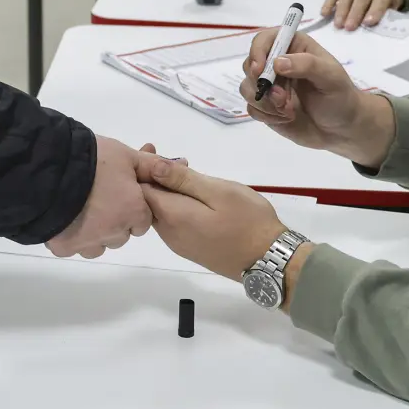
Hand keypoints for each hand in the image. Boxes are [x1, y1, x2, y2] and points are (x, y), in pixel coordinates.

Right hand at [46, 136, 157, 257]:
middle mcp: (114, 233)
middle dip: (114, 221)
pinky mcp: (64, 247)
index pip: (142, 221)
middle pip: (120, 235)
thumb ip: (149, 165)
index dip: (132, 207)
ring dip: (94, 233)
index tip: (118, 193)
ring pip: (98, 246)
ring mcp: (88, 243)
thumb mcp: (125, 155)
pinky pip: (73, 247)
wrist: (50, 168)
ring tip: (79, 209)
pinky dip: (71, 236)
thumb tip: (176, 166)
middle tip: (97, 197)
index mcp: (133, 212)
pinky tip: (64, 218)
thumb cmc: (93, 159)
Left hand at [139, 155, 287, 281]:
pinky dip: (175, 203)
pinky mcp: (191, 248)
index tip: (153, 147)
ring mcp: (179, 243)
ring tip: (185, 169)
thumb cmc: (248, 221)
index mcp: (172, 216)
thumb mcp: (219, 192)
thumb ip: (184, 180)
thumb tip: (153, 166)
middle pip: (148, 201)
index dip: (142, 168)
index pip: (140, 190)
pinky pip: (173, 221)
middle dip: (153, 176)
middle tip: (170, 155)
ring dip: (167, 189)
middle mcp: (169, 233)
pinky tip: (192, 193)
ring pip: (161, 211)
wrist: (268, 261)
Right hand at [241, 28, 395, 168]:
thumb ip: (307, 65)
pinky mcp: (266, 106)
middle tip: (282, 98)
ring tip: (287, 110)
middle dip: (262, 84)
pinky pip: (252, 107)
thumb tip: (277, 62)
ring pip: (246, 87)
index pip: (264, 40)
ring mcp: (270, 86)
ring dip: (265, 102)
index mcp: (293, 47)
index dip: (257, 52)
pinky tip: (286, 118)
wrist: (342, 129)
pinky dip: (267, 115)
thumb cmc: (340, 97)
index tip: (260, 71)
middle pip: (250, 65)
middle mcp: (277, 63)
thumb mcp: (331, 77)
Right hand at [321, 0, 404, 29]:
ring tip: (338, 24)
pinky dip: (328, 3)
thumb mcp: (392, 7)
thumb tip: (373, 31)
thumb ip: (384, 16)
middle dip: (355, 13)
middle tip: (349, 28)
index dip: (374, 11)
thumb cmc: (386, 1)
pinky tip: (324, 14)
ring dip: (341, 10)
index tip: (368, 23)